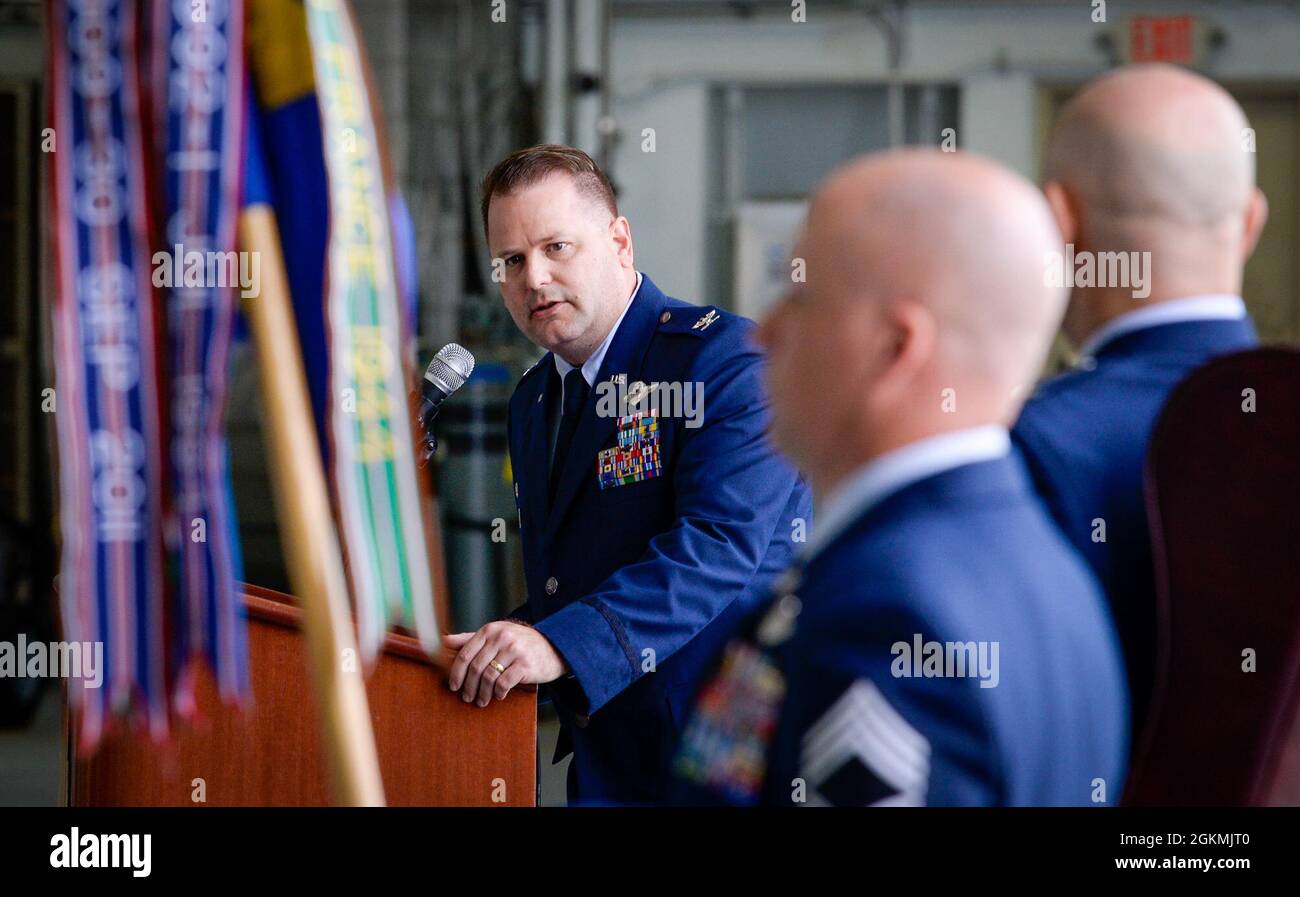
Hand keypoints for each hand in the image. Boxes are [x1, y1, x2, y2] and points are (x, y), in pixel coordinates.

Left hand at [443, 621, 568, 706]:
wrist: (554, 647)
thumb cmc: (520, 642)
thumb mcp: (496, 634)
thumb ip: (470, 638)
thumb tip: (442, 641)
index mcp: (490, 630)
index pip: (465, 653)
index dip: (456, 673)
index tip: (453, 686)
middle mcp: (501, 638)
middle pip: (475, 667)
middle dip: (468, 686)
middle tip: (466, 697)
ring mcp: (514, 651)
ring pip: (488, 677)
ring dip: (482, 693)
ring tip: (481, 701)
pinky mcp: (525, 665)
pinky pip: (504, 683)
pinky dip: (498, 693)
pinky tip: (499, 696)